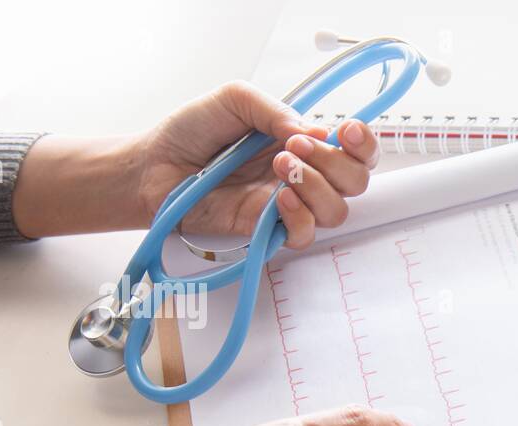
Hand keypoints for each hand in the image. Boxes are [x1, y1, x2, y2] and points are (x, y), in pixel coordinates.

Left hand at [135, 81, 380, 247]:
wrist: (154, 165)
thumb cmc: (192, 131)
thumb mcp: (236, 99)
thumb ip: (275, 109)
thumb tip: (314, 133)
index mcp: (303, 143)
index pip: (356, 152)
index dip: (364, 144)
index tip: (345, 131)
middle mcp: (304, 177)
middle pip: (356, 183)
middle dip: (336, 163)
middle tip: (296, 146)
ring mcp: (288, 206)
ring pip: (336, 211)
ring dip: (316, 186)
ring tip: (280, 166)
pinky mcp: (268, 231)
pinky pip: (304, 234)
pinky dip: (299, 216)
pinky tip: (277, 197)